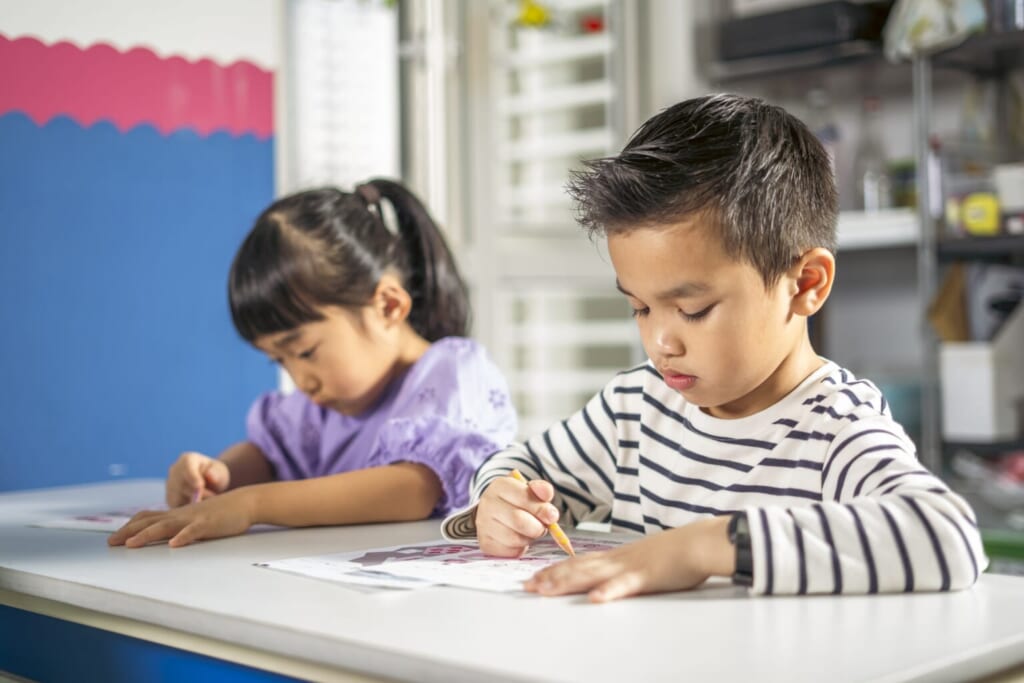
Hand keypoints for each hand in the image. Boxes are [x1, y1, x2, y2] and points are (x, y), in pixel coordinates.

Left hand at [107, 489, 256, 547]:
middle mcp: (182, 514)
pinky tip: (175, 544)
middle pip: (150, 522)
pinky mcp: (209, 524)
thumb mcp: (197, 520)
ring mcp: (194, 518)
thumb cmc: (222, 514)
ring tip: (132, 544)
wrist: (246, 502)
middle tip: (111, 543)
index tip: (114, 538)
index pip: (148, 518)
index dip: (130, 527)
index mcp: (178, 514)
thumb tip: (166, 539)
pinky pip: (194, 530)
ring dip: (148, 534)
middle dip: (129, 532)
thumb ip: (182, 527)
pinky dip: (183, 537)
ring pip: (167, 525)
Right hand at [166, 451, 230, 506]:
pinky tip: (199, 509)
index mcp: (187, 459)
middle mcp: (174, 471)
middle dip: (197, 494)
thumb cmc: (216, 475)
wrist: (209, 484)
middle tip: (212, 497)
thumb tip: (210, 475)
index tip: (200, 486)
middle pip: (181, 484)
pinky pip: (176, 508)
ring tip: (208, 503)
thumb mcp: (220, 472)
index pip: (187, 467)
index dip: (192, 477)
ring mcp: (169, 486)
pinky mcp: (170, 500)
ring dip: (194, 503)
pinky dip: (188, 511)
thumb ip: (217, 473)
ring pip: (178, 498)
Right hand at [475, 475, 562, 556]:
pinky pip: (511, 552)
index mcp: (500, 486)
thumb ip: (540, 489)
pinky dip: (520, 548)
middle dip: (538, 526)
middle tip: (543, 526)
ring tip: (529, 531)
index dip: (541, 508)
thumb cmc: (516, 502)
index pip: (524, 497)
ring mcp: (484, 525)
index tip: (552, 515)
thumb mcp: (528, 490)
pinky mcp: (485, 544)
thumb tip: (547, 493)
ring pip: (516, 539)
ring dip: (529, 538)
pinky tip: (519, 539)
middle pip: (519, 520)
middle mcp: (488, 504)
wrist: (495, 515)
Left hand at [523, 516, 732, 602]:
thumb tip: (610, 579)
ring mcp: (629, 567)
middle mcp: (617, 560)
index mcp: (616, 557)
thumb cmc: (675, 552)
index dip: (555, 570)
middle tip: (528, 586)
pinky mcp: (646, 576)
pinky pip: (624, 586)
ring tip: (545, 589)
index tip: (535, 577)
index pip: (579, 563)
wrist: (698, 542)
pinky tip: (594, 599)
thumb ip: (625, 569)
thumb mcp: (644, 559)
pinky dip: (608, 592)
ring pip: (592, 575)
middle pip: (577, 568)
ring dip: (566, 582)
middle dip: (550, 578)